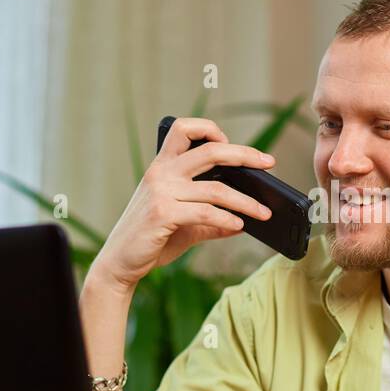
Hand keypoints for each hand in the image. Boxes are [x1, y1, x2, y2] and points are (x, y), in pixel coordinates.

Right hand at [93, 117, 276, 290]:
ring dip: (246, 201)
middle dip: (245, 154)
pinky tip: (240, 226)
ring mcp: (161, 192)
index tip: (231, 144)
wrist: (120, 262)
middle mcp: (161, 173)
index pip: (183, 129)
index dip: (210, 128)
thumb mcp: (185, 224)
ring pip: (216, 187)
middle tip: (269, 162)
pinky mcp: (162, 213)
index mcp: (162, 166)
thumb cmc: (151, 239)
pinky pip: (206, 212)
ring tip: (264, 212)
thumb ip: (211, 219)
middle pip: (210, 150)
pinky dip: (227, 218)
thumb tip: (244, 221)